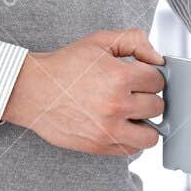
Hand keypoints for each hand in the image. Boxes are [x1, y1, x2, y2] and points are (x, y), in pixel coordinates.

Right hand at [0, 28, 165, 154]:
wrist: (32, 91)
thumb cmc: (65, 66)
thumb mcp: (99, 41)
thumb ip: (134, 41)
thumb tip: (158, 58)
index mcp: (118, 77)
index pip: (158, 81)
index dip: (149, 76)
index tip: (138, 77)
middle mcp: (116, 105)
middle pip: (157, 106)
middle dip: (147, 97)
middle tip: (132, 93)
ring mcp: (108, 129)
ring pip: (151, 135)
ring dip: (145, 123)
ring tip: (131, 113)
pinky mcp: (100, 146)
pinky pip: (132, 149)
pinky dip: (131, 138)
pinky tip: (120, 125)